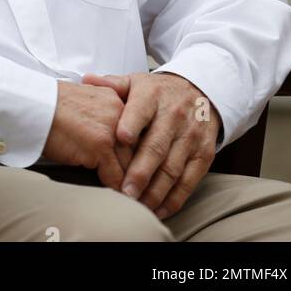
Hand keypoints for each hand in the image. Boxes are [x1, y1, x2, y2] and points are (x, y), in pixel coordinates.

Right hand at [39, 80, 136, 191]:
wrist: (32, 105)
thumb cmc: (51, 106)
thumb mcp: (86, 102)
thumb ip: (105, 117)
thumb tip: (113, 143)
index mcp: (116, 98)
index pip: (137, 132)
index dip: (137, 153)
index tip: (138, 168)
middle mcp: (119, 111)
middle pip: (138, 149)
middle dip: (136, 170)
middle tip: (138, 187)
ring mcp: (111, 129)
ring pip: (131, 165)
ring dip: (129, 184)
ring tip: (130, 197)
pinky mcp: (100, 146)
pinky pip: (116, 177)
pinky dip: (117, 190)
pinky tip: (114, 197)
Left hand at [81, 70, 221, 219]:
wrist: (200, 93)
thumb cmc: (158, 93)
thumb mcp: (136, 82)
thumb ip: (112, 84)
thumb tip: (87, 80)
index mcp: (152, 96)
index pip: (141, 109)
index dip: (132, 123)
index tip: (120, 138)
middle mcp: (174, 116)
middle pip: (157, 146)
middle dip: (141, 171)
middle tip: (125, 191)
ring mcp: (190, 137)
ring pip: (173, 168)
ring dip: (155, 190)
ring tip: (138, 205)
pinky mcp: (204, 155)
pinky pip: (189, 181)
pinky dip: (174, 199)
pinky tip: (159, 210)